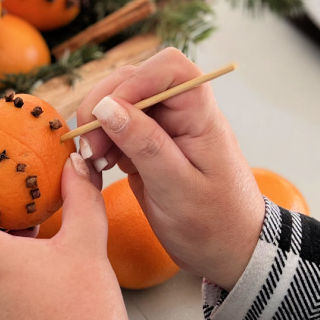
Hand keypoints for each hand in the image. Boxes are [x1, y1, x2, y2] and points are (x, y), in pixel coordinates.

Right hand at [76, 48, 263, 289]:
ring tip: (94, 161)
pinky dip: (101, 143)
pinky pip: (116, 128)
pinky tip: (100, 167)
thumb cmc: (214, 224)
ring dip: (98, 127)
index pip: (170, 68)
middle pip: (134, 80)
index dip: (133, 82)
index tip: (106, 115)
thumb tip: (106, 108)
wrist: (228, 251)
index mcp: (201, 116)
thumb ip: (144, 145)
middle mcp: (182, 114)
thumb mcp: (177, 189)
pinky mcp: (147, 146)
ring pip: (119, 103)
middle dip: (103, 107)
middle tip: (90, 149)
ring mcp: (163, 129)